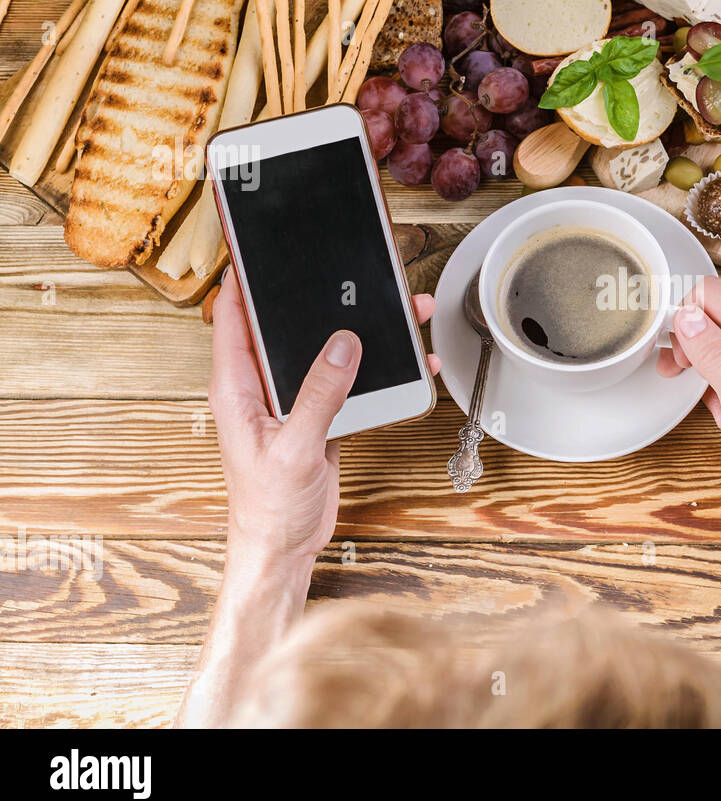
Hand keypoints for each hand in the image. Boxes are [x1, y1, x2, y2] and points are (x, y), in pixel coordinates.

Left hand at [208, 270, 439, 568]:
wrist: (283, 548)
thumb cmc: (267, 508)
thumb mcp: (294, 449)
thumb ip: (318, 396)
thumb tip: (342, 346)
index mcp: (237, 389)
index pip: (233, 321)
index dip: (242, 284)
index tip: (259, 252)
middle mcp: (261, 389)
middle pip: (287, 330)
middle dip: (318, 299)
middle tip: (349, 273)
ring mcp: (290, 402)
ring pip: (323, 352)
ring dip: (358, 333)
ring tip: (398, 313)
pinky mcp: (317, 417)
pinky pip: (345, 382)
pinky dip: (373, 369)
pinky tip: (406, 362)